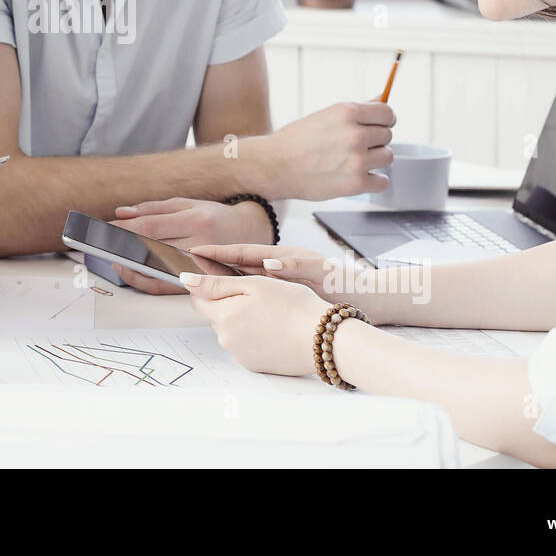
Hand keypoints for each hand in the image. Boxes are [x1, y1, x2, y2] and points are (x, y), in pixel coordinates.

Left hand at [108, 197, 272, 295]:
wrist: (250, 233)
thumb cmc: (216, 217)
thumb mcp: (187, 204)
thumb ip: (152, 208)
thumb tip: (122, 213)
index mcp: (195, 221)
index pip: (150, 227)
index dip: (124, 229)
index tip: (105, 228)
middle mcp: (198, 245)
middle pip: (150, 250)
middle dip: (122, 247)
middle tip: (101, 245)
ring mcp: (199, 267)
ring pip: (156, 272)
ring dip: (129, 268)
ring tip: (112, 259)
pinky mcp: (197, 282)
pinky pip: (165, 288)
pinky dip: (143, 282)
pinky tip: (130, 272)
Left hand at [180, 272, 331, 375]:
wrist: (323, 340)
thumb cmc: (293, 307)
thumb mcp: (254, 284)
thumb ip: (215, 283)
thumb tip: (185, 279)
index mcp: (222, 315)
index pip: (199, 298)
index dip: (213, 287)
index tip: (231, 283)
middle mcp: (225, 338)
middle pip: (215, 315)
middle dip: (229, 304)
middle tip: (259, 297)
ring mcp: (238, 354)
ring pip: (230, 330)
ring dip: (241, 320)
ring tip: (270, 314)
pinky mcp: (252, 365)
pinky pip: (243, 345)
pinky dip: (253, 336)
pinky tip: (273, 330)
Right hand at [188, 243, 339, 296]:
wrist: (367, 299)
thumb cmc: (345, 284)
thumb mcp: (322, 272)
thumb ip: (296, 266)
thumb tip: (269, 262)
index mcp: (283, 257)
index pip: (243, 253)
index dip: (218, 252)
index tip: (195, 250)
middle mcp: (278, 267)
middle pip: (238, 265)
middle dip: (213, 265)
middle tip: (188, 268)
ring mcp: (279, 281)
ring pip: (244, 281)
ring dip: (223, 281)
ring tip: (201, 285)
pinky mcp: (283, 295)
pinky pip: (255, 294)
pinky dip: (239, 296)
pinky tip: (229, 305)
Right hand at [266, 101, 395, 199]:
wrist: (274, 167)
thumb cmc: (296, 141)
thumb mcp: (325, 117)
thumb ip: (357, 110)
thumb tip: (384, 98)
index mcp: (347, 112)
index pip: (387, 113)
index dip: (383, 120)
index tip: (377, 127)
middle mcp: (354, 134)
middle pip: (387, 135)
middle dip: (374, 140)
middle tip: (353, 147)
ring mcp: (357, 160)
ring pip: (387, 157)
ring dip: (374, 160)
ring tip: (352, 161)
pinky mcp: (356, 183)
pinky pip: (383, 181)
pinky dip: (373, 181)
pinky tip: (357, 177)